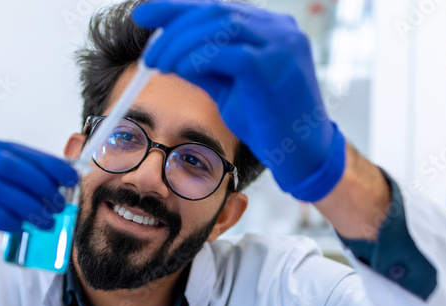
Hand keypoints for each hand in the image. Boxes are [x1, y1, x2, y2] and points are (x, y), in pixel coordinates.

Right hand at [0, 131, 77, 291]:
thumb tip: (44, 186)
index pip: (4, 147)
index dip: (40, 161)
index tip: (67, 175)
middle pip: (2, 164)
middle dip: (38, 183)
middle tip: (59, 202)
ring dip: (26, 204)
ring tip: (46, 219)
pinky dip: (3, 217)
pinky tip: (19, 227)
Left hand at [134, 1, 345, 201]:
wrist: (301, 152)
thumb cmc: (266, 120)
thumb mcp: (228, 86)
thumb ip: (203, 66)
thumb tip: (167, 52)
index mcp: (268, 27)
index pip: (217, 7)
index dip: (177, 7)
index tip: (143, 14)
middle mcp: (278, 28)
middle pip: (215, 11)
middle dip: (174, 27)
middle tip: (149, 52)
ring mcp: (280, 44)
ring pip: (219, 27)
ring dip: (180, 44)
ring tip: (158, 64)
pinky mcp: (273, 66)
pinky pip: (228, 53)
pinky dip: (198, 58)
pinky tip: (180, 68)